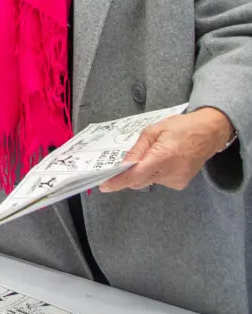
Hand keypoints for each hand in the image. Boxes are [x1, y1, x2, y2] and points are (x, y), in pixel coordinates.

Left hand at [100, 108, 233, 191]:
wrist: (209, 133)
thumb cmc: (181, 127)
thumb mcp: (153, 131)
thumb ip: (137, 149)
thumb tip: (123, 165)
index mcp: (163, 157)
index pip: (136, 176)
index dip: (118, 182)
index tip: (105, 186)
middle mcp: (170, 172)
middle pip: (139, 180)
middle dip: (129, 173)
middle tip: (128, 160)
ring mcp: (177, 180)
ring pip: (148, 180)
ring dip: (144, 170)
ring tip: (156, 153)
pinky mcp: (180, 183)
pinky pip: (158, 180)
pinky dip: (154, 172)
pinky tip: (164, 159)